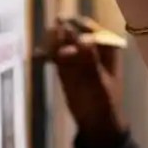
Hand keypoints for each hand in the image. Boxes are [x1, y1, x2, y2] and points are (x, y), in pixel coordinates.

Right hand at [43, 20, 127, 146]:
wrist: (96, 122)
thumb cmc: (105, 102)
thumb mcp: (100, 82)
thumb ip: (91, 61)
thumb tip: (83, 39)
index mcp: (108, 47)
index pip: (91, 29)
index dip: (78, 26)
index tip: (64, 26)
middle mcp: (92, 47)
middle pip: (74, 32)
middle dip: (62, 32)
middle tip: (51, 34)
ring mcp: (77, 56)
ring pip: (62, 42)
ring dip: (52, 41)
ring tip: (44, 46)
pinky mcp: (64, 66)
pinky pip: (54, 55)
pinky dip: (47, 54)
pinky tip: (39, 56)